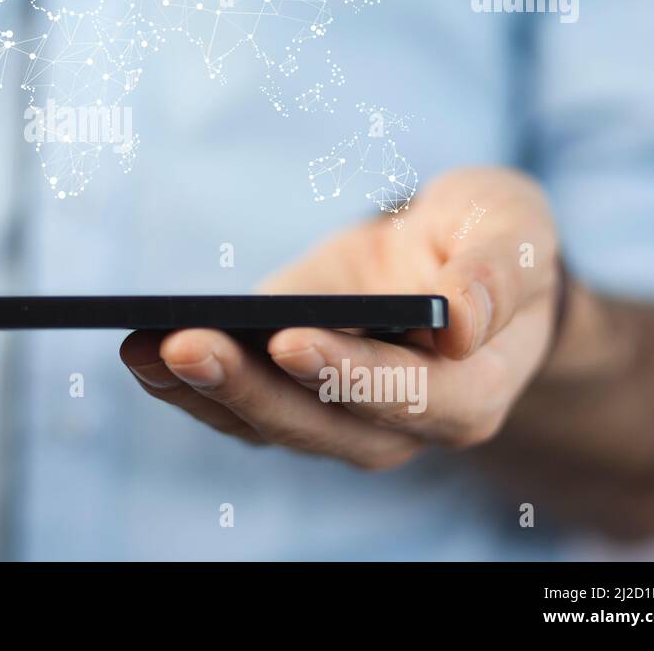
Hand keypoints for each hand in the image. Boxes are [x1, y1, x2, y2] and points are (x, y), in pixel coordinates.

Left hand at [120, 167, 558, 468]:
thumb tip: (465, 319)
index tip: (288, 338)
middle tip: (184, 344)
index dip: (349, 373)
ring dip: (202, 393)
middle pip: (322, 426)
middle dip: (250, 388)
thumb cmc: (489, 237)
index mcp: (471, 391)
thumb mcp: (514, 228)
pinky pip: (236, 406)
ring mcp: (339, 419)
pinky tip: (139, 351)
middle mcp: (403, 425)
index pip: (410, 397)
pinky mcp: (289, 394)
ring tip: (144, 349)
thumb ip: (501, 271)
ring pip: (268, 425)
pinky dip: (185, 386)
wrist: (453, 256)